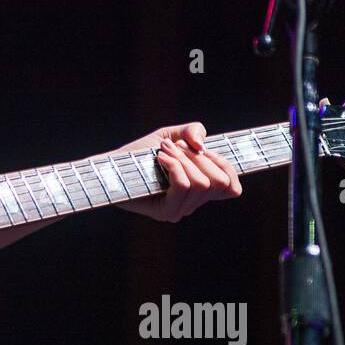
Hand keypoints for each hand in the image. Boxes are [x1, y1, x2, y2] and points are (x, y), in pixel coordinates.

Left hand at [112, 122, 241, 222]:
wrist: (112, 165)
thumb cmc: (140, 153)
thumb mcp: (171, 135)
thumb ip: (193, 131)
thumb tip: (201, 145)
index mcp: (198, 190)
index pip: (232, 188)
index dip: (225, 165)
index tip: (205, 150)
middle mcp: (192, 204)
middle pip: (219, 182)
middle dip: (199, 157)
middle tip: (175, 146)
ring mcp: (179, 210)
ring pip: (201, 183)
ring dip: (183, 159)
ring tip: (163, 151)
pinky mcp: (165, 212)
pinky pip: (184, 185)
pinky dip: (174, 165)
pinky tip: (159, 158)